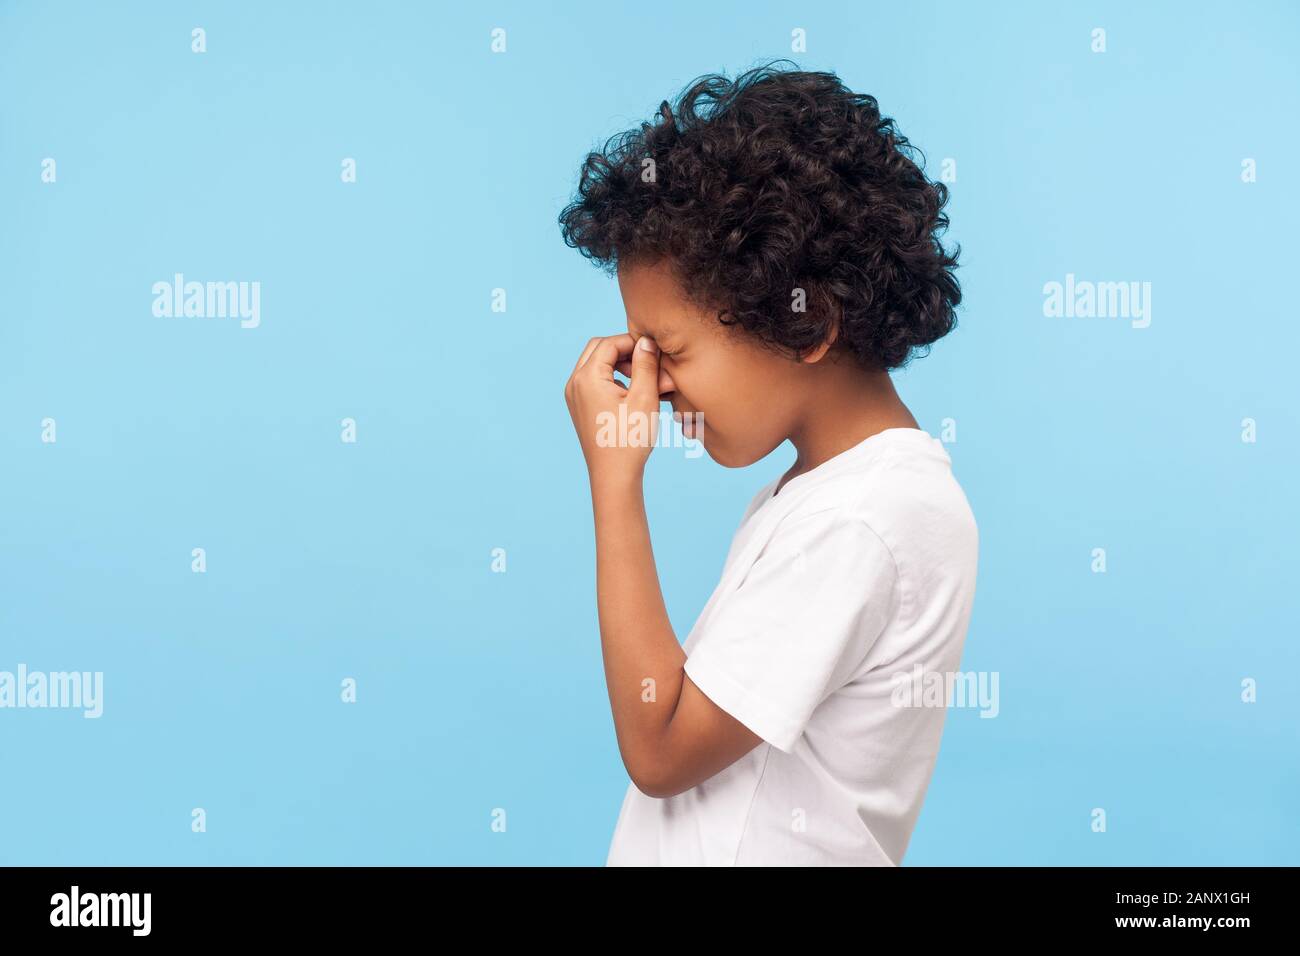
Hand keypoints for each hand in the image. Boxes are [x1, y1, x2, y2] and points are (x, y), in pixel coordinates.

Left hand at [564, 333, 662, 484]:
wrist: (614, 476)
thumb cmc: (630, 439)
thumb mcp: (644, 397)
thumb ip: (645, 364)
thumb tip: (646, 340)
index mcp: (587, 377)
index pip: (610, 343)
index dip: (634, 342)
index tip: (655, 351)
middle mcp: (574, 383)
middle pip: (598, 348)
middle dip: (624, 351)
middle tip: (648, 363)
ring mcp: (574, 396)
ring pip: (596, 364)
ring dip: (620, 365)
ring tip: (645, 380)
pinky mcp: (580, 407)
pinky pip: (594, 381)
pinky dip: (613, 379)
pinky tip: (633, 394)